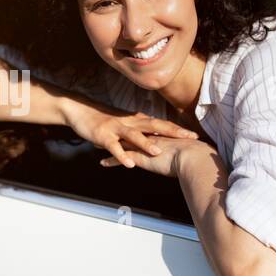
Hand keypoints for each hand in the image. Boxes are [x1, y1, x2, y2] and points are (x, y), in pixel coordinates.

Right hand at [60, 101, 198, 167]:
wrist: (80, 110)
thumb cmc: (104, 120)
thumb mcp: (125, 123)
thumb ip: (139, 129)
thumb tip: (156, 138)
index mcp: (137, 120)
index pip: (161, 123)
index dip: (177, 129)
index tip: (194, 135)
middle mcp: (129, 122)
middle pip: (153, 126)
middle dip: (171, 132)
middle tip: (188, 138)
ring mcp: (116, 128)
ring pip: (134, 135)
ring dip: (146, 143)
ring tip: (158, 152)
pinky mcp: (104, 136)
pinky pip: (114, 147)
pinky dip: (122, 155)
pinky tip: (129, 164)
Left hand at [100, 134, 208, 177]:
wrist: (193, 157)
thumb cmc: (194, 156)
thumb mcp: (187, 151)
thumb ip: (183, 150)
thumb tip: (190, 154)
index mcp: (160, 135)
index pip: (144, 130)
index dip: (136, 128)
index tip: (129, 127)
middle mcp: (149, 138)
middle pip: (129, 131)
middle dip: (118, 131)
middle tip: (108, 129)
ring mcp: (143, 146)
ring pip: (121, 143)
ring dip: (108, 144)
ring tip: (96, 144)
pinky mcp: (139, 156)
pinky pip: (120, 158)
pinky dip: (111, 160)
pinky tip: (102, 163)